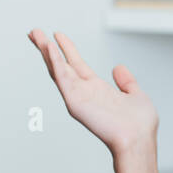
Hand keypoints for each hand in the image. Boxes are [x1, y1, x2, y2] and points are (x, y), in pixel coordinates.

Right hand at [27, 28, 158, 159]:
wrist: (138, 141)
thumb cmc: (139, 126)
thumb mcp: (135, 95)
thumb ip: (126, 82)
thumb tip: (118, 68)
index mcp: (96, 89)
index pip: (76, 64)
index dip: (66, 49)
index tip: (56, 35)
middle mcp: (84, 92)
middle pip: (60, 65)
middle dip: (46, 47)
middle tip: (33, 32)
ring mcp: (78, 96)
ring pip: (57, 69)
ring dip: (45, 50)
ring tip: (35, 33)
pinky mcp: (75, 101)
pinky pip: (62, 77)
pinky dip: (55, 61)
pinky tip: (49, 47)